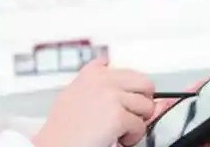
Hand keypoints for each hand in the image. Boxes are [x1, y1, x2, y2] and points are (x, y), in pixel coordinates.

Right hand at [33, 59, 155, 146]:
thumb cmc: (63, 130)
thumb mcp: (77, 97)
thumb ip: (104, 88)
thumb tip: (147, 95)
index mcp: (92, 73)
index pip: (127, 71)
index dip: (130, 90)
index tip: (125, 100)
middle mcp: (103, 80)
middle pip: (145, 84)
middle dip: (142, 103)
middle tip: (129, 117)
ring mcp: (111, 96)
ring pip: (146, 106)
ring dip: (136, 122)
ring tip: (118, 130)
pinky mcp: (117, 115)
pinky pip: (140, 126)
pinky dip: (132, 137)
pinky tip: (116, 139)